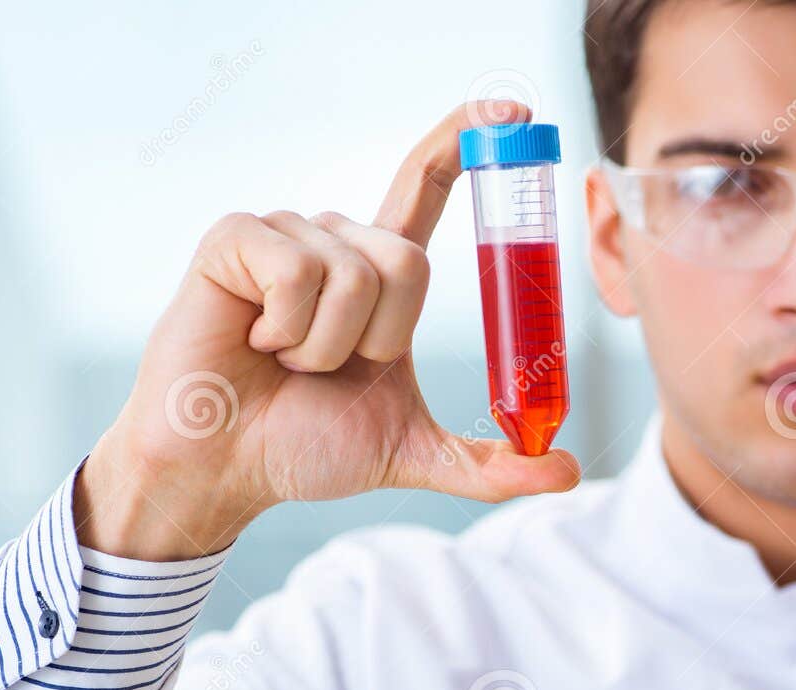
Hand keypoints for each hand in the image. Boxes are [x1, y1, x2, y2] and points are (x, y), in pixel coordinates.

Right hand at [75, 100, 579, 559]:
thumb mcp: (411, 454)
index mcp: (380, 272)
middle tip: (329, 369)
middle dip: (378, 340)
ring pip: (356, 274)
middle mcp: (337, 240)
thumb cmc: (303, 446)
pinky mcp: (236, 237)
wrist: (227, 467)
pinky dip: (287, 328)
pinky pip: (299, 271)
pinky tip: (255, 340)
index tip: (512, 110)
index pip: (428, 186)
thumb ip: (487, 466)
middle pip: (409, 261)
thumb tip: (569, 472)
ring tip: (286, 359)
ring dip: (327, 346)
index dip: (464, 141)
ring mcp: (286, 232)